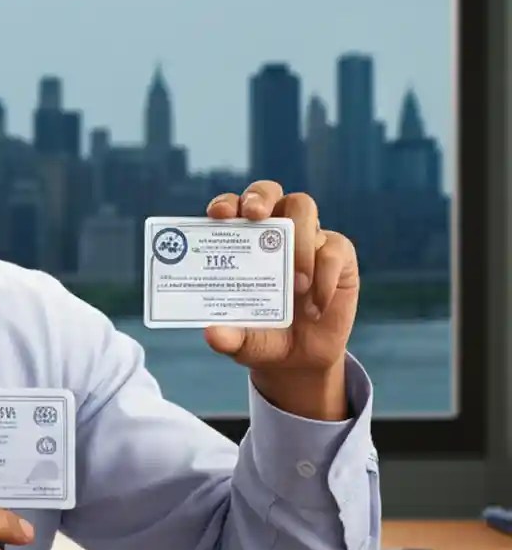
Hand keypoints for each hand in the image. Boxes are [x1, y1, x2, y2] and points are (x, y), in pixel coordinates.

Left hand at [204, 180, 359, 419]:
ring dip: (297, 241)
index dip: (225, 203)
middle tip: (255, 216)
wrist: (300, 357)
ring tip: (295, 285)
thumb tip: (212, 334)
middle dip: (259, 197)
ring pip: (303, 208)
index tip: (219, 214)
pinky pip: (333, 251)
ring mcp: (307, 237)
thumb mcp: (241, 342)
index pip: (230, 208)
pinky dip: (323, 278)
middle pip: (268, 191)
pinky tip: (315, 308)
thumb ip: (228, 337)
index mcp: (239, 242)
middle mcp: (272, 232)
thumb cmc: (261, 336)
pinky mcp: (338, 254)